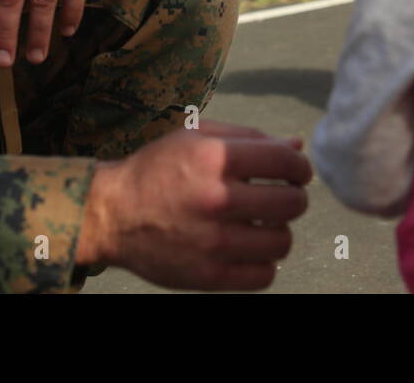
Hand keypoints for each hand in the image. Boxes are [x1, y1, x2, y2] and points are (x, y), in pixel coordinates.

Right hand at [77, 120, 311, 290]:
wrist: (112, 213)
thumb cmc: (156, 169)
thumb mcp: (196, 137)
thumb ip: (248, 138)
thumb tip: (296, 146)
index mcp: (214, 158)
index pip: (285, 163)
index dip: (301, 167)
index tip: (297, 173)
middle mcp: (216, 199)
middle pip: (291, 203)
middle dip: (294, 197)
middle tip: (282, 197)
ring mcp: (213, 242)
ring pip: (282, 241)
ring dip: (279, 231)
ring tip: (263, 224)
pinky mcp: (209, 276)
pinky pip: (264, 274)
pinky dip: (263, 262)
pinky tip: (249, 248)